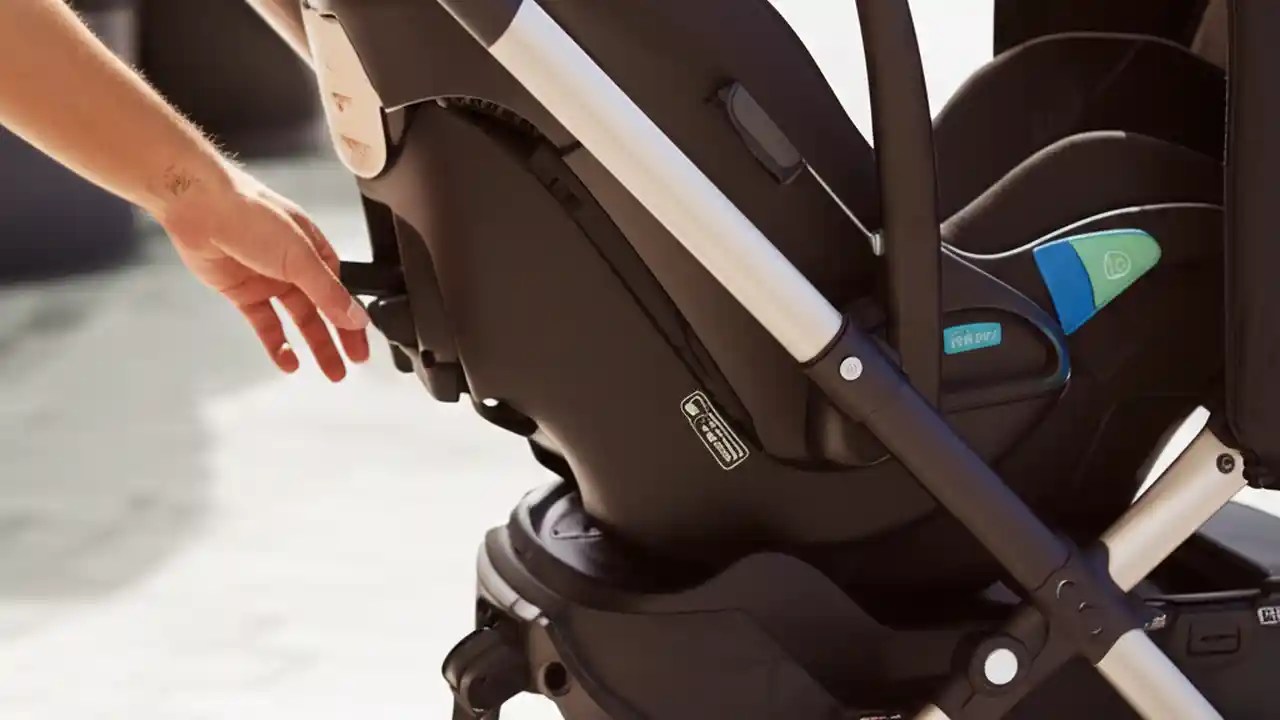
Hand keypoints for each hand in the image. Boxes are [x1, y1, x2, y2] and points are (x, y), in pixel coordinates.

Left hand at [157, 164, 370, 381]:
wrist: (199, 208)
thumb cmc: (251, 216)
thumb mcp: (300, 257)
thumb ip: (328, 293)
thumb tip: (356, 318)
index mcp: (315, 252)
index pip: (341, 293)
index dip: (351, 320)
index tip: (361, 345)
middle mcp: (294, 267)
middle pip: (323, 310)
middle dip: (339, 338)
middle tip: (351, 364)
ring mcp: (269, 280)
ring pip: (298, 320)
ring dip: (314, 345)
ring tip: (330, 371)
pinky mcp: (243, 292)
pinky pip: (265, 323)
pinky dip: (277, 343)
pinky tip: (288, 361)